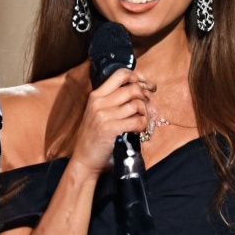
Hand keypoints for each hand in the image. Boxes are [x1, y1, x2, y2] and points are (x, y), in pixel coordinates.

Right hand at [67, 66, 151, 180]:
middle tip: (149, 106)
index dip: (137, 76)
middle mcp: (99, 102)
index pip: (120, 74)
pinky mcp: (111, 128)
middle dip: (145, 96)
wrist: (84, 160)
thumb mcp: (98, 114)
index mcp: (96, 96)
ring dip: (145, 113)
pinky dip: (142, 125)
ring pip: (137, 104)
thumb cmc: (95, 138)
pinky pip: (137, 121)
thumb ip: (114, 102)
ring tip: (143, 121)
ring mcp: (104, 115)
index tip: (146, 84)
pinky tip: (138, 130)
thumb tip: (141, 91)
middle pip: (132, 88)